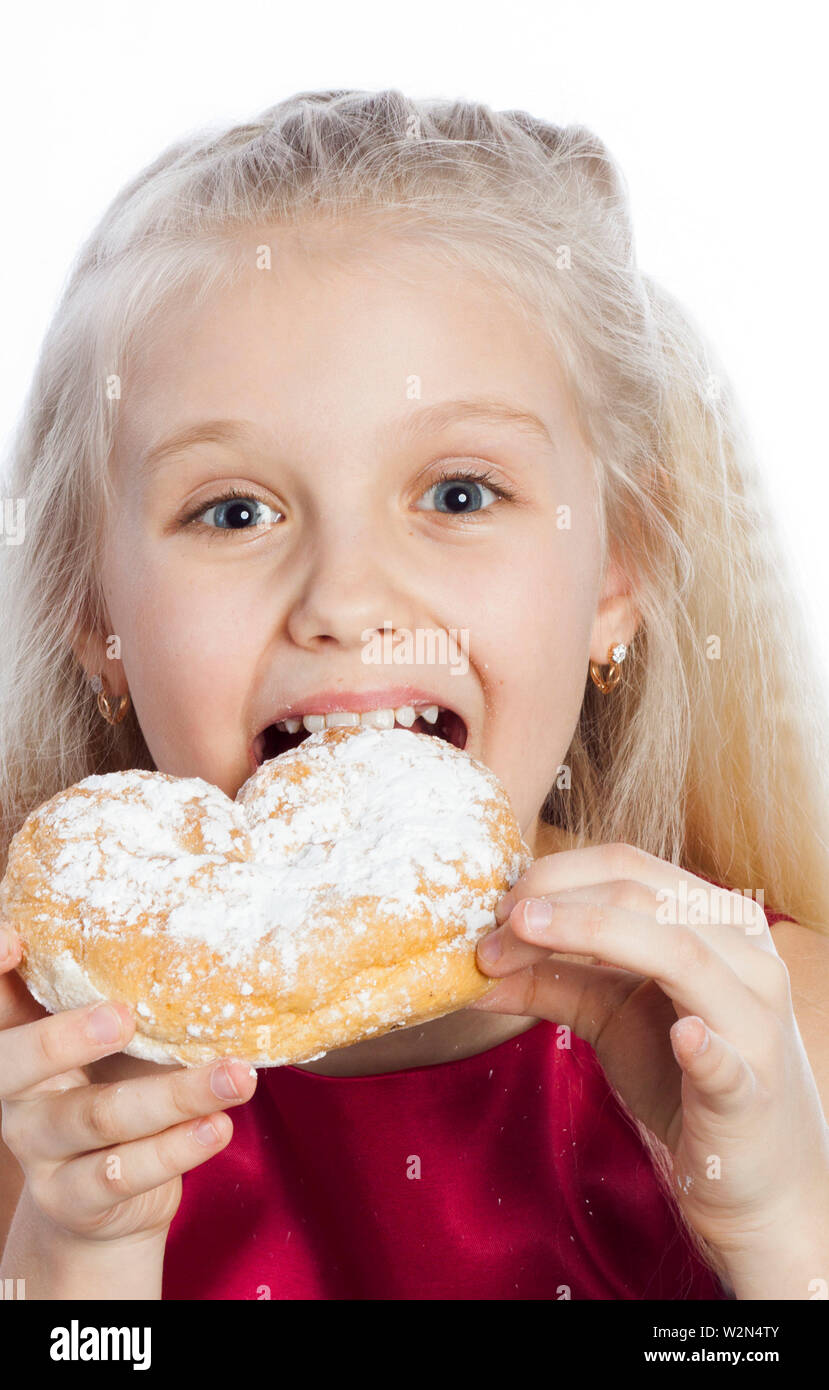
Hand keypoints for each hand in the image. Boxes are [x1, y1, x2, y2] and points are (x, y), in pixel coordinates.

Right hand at [0, 921, 256, 1245]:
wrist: (108, 1200)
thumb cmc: (116, 1085)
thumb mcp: (113, 1036)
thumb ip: (125, 992)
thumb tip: (200, 936)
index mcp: (20, 1033)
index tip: (17, 939)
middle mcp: (15, 1090)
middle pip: (16, 1061)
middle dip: (63, 1037)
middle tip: (124, 1016)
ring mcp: (38, 1147)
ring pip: (99, 1116)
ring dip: (176, 1095)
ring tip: (235, 1076)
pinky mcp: (72, 1196)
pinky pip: (124, 1173)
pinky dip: (178, 1149)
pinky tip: (218, 1126)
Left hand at [470, 843, 828, 1258]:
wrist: (751, 1176)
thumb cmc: (680, 1080)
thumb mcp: (609, 1015)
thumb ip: (551, 980)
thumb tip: (475, 963)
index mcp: (713, 922)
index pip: (629, 867)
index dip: (554, 877)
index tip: (495, 908)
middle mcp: (745, 955)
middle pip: (644, 897)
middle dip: (555, 905)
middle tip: (489, 933)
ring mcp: (755, 1020)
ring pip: (679, 952)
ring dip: (588, 935)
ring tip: (518, 944)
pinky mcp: (752, 1092)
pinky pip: (729, 1060)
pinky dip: (706, 1046)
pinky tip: (682, 1036)